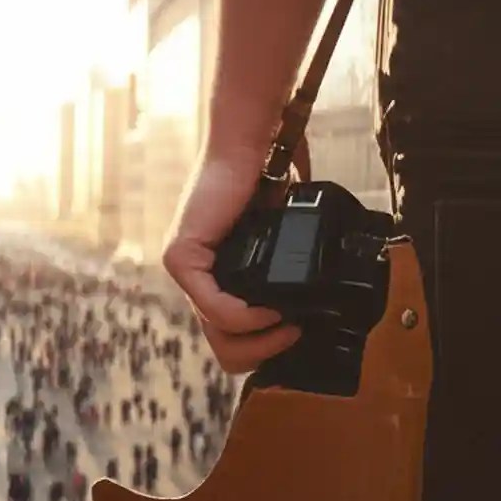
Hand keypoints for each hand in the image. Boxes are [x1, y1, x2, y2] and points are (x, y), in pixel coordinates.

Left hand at [163, 145, 307, 372]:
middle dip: (264, 352)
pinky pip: (216, 310)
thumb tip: (318, 302)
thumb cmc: (269, 182)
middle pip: (224, 349)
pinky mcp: (181, 259)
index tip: (298, 329)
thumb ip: (286, 269)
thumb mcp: (281, 241)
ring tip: (287, 324)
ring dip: (260, 340)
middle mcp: (197, 281)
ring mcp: (185, 272)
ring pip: (218, 338)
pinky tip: (271, 311)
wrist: (252, 147)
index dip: (267, 347)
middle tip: (294, 334)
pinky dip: (247, 318)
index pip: (233, 339)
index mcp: (219, 280)